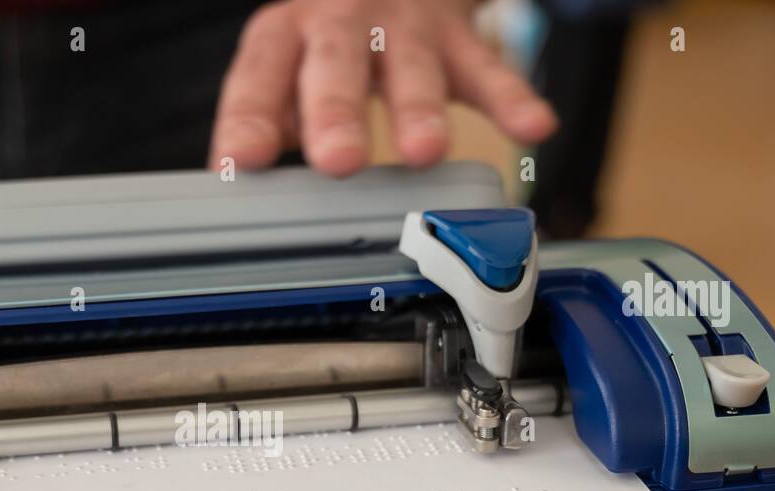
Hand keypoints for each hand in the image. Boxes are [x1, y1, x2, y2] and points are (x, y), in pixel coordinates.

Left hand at [210, 0, 557, 175]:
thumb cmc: (327, 40)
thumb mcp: (288, 69)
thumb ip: (272, 121)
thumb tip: (249, 182)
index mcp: (287, 35)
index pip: (259, 77)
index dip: (249, 119)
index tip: (241, 161)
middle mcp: (341, 23)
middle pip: (336, 65)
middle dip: (336, 113)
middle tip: (337, 161)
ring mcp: (404, 27)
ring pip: (412, 66)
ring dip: (419, 109)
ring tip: (425, 152)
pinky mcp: (458, 37)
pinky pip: (487, 68)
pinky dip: (512, 98)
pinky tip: (532, 127)